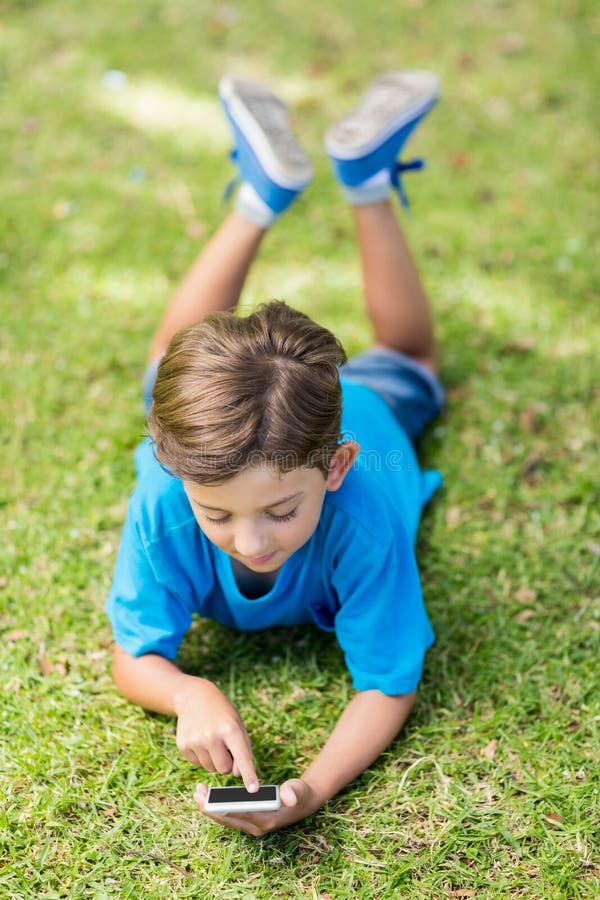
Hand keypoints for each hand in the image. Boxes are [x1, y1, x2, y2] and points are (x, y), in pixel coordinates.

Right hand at [174, 677, 258, 791]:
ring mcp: (195, 741)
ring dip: (214, 760)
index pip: (242, 757)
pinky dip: (202, 757)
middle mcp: (212, 736)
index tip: (253, 790)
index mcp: (230, 729)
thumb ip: (243, 749)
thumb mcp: (238, 725)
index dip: (249, 774)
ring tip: (211, 739)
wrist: (194, 697)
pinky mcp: (183, 745)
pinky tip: (200, 740)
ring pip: (211, 769)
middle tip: (224, 744)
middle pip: (224, 769)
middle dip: (227, 762)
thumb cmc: (222, 714)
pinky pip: (198, 764)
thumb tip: (237, 775)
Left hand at [193, 778, 321, 835]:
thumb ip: (292, 793)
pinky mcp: (247, 821)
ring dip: (210, 807)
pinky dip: (216, 807)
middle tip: (197, 794)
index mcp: (267, 820)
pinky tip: (206, 796)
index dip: (224, 808)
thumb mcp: (297, 790)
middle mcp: (256, 827)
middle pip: (228, 819)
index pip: (241, 815)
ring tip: (197, 793)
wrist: (300, 803)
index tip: (209, 800)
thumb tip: (288, 798)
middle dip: (211, 808)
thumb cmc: (298, 794)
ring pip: (225, 819)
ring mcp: (250, 826)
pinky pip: (228, 817)